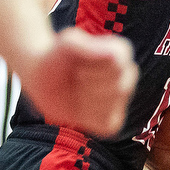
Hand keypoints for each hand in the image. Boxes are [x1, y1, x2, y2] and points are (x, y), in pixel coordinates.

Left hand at [18, 28, 137, 138]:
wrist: (43, 77)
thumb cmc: (56, 58)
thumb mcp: (64, 45)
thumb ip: (82, 44)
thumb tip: (113, 56)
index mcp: (121, 53)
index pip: (117, 65)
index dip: (92, 67)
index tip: (78, 65)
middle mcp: (126, 76)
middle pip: (115, 87)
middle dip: (87, 84)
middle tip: (75, 79)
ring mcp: (121, 100)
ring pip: (109, 104)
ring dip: (85, 99)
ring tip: (76, 92)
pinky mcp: (111, 120)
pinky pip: (107, 125)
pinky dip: (88, 118)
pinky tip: (79, 108)